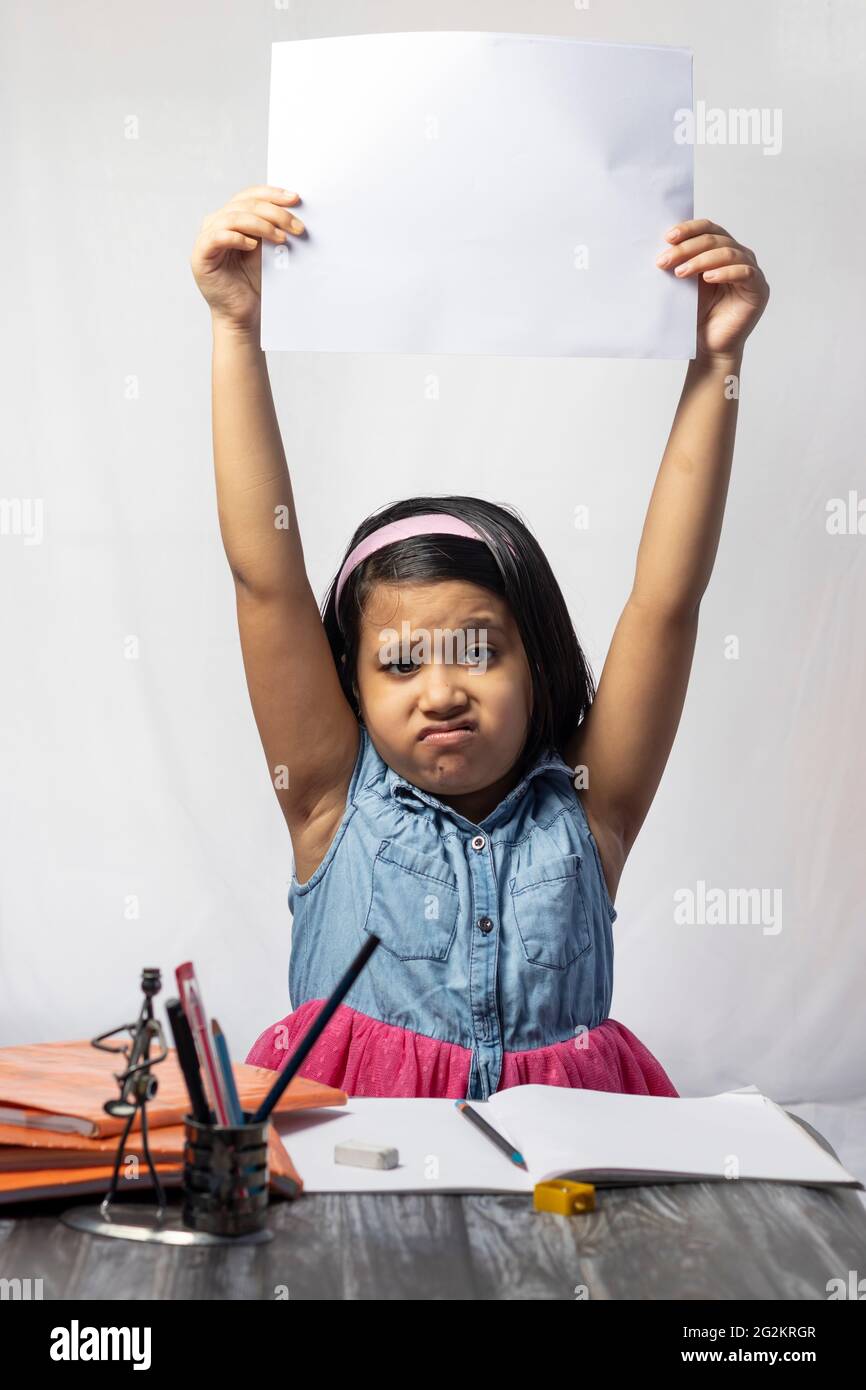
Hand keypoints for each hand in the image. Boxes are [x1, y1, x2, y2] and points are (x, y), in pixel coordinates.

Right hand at [190, 184, 304, 334]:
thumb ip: (273, 229)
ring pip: (233, 217)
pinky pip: (216, 237)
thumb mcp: (268, 251)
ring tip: (280, 238)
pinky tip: (252, 245)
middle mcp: (217, 223)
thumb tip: (296, 211)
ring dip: (260, 225)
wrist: (244, 316)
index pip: (250, 196)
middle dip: (274, 213)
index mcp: (232, 218)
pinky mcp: (201, 256)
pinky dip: (236, 237)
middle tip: (296, 226)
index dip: (272, 194)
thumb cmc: (256, 284)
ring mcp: (207, 238)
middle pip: (244, 204)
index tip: (296, 199)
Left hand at [655, 218, 769, 364]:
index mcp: (721, 250)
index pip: (708, 229)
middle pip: (715, 240)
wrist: (708, 347)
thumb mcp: (685, 285)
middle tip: (665, 261)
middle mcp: (739, 256)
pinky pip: (745, 273)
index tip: (667, 237)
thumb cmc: (697, 316)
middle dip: (687, 248)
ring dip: (701, 260)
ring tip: (681, 272)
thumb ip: (680, 263)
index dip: (689, 229)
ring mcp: (751, 271)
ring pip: (728, 253)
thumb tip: (661, 247)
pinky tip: (708, 278)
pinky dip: (725, 272)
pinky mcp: (758, 290)